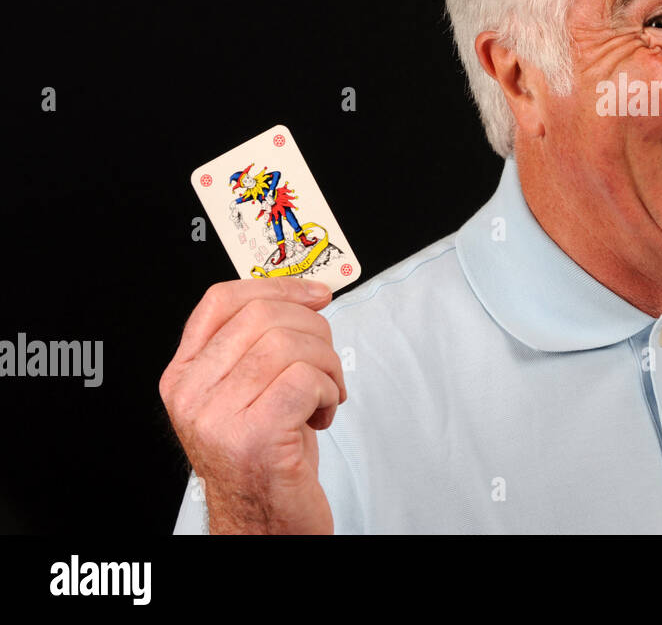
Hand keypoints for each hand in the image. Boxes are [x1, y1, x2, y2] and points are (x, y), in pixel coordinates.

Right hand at [159, 277, 343, 533]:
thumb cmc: (265, 456)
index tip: (315, 295)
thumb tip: (305, 294)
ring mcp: (217, 418)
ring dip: (326, 366)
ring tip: (323, 394)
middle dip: (314, 332)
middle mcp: (192, 394)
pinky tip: (321, 414)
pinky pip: (304, 380)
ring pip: (288, 345)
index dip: (277, 287)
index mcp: (184, 375)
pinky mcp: (253, 439)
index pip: (222, 300)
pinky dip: (327, 391)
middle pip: (263, 316)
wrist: (263, 522)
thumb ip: (260, 344)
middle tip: (324, 364)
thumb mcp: (250, 391)